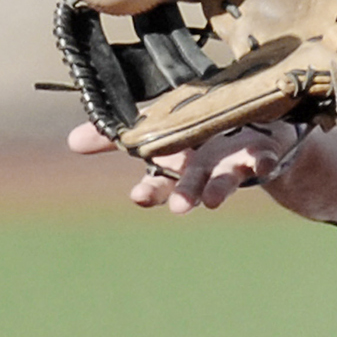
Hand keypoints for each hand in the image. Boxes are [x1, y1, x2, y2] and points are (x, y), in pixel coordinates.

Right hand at [67, 117, 304, 212]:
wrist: (259, 130)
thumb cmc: (201, 133)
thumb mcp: (158, 129)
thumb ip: (116, 136)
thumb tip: (71, 143)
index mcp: (179, 163)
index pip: (160, 182)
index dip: (151, 190)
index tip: (139, 198)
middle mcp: (206, 170)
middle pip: (192, 185)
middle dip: (185, 195)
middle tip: (180, 208)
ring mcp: (235, 164)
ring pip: (225, 180)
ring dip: (217, 190)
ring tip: (211, 202)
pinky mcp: (264, 154)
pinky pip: (264, 161)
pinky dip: (262, 163)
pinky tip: (261, 165)